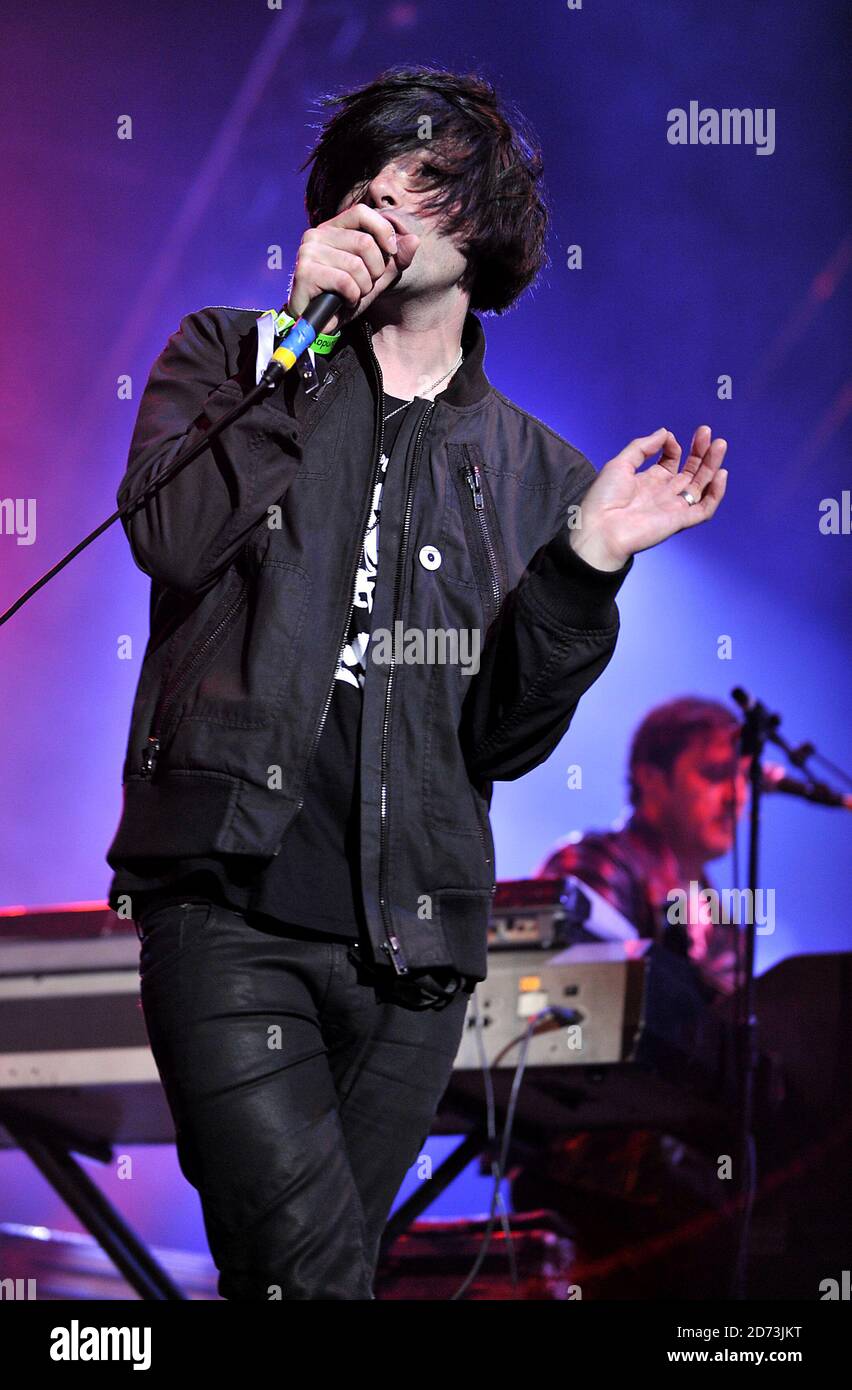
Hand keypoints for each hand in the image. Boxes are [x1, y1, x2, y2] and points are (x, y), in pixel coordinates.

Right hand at [286, 203, 419, 332]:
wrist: (320, 323)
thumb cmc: (346, 296)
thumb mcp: (377, 276)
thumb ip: (396, 258)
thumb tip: (415, 240)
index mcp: (333, 228)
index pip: (362, 212)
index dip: (383, 230)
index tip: (391, 252)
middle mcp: (317, 234)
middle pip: (364, 243)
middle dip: (375, 270)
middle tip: (367, 285)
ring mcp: (308, 252)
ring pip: (356, 265)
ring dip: (363, 287)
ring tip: (353, 295)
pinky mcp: (305, 272)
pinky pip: (345, 282)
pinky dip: (352, 297)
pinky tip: (344, 302)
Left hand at [569, 426, 727, 571]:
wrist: (600, 530)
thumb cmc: (604, 499)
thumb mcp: (620, 464)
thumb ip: (643, 447)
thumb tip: (665, 432)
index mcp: (648, 481)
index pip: (670, 462)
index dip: (674, 448)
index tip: (670, 439)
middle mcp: (663, 493)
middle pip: (690, 470)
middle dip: (700, 452)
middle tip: (707, 432)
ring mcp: (673, 507)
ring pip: (701, 485)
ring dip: (712, 465)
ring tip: (720, 444)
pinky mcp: (681, 521)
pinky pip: (705, 509)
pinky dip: (716, 493)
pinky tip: (720, 474)